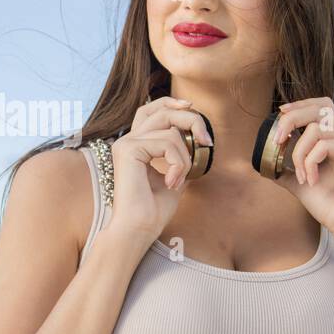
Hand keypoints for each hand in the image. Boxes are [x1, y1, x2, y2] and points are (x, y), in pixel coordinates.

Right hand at [108, 95, 212, 241]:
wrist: (138, 230)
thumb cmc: (153, 211)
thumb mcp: (174, 177)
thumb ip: (179, 157)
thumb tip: (196, 141)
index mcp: (134, 145)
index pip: (150, 110)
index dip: (170, 103)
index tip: (191, 107)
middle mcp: (127, 140)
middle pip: (162, 110)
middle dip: (190, 120)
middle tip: (207, 141)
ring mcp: (126, 143)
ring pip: (170, 130)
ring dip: (185, 157)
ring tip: (179, 180)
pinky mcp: (128, 149)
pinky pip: (167, 143)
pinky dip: (178, 163)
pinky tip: (172, 183)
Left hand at [270, 97, 333, 235]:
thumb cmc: (331, 207)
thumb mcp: (300, 183)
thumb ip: (285, 169)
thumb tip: (261, 162)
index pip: (321, 106)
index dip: (299, 105)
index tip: (280, 114)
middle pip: (319, 108)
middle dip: (292, 119)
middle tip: (277, 140)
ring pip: (317, 128)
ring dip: (300, 152)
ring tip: (300, 176)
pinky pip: (325, 144)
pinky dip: (311, 161)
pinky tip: (311, 180)